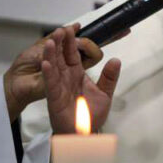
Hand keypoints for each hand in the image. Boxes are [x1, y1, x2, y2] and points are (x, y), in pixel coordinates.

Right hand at [2, 24, 125, 121]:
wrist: (84, 134)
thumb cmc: (92, 115)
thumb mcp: (105, 93)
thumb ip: (109, 77)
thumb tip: (116, 60)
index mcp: (78, 74)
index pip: (74, 55)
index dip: (72, 42)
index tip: (72, 28)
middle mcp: (66, 78)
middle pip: (62, 57)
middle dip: (60, 44)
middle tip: (60, 29)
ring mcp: (59, 87)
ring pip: (54, 67)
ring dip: (51, 55)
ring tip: (49, 42)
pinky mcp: (54, 98)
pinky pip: (51, 84)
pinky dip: (48, 73)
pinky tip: (46, 62)